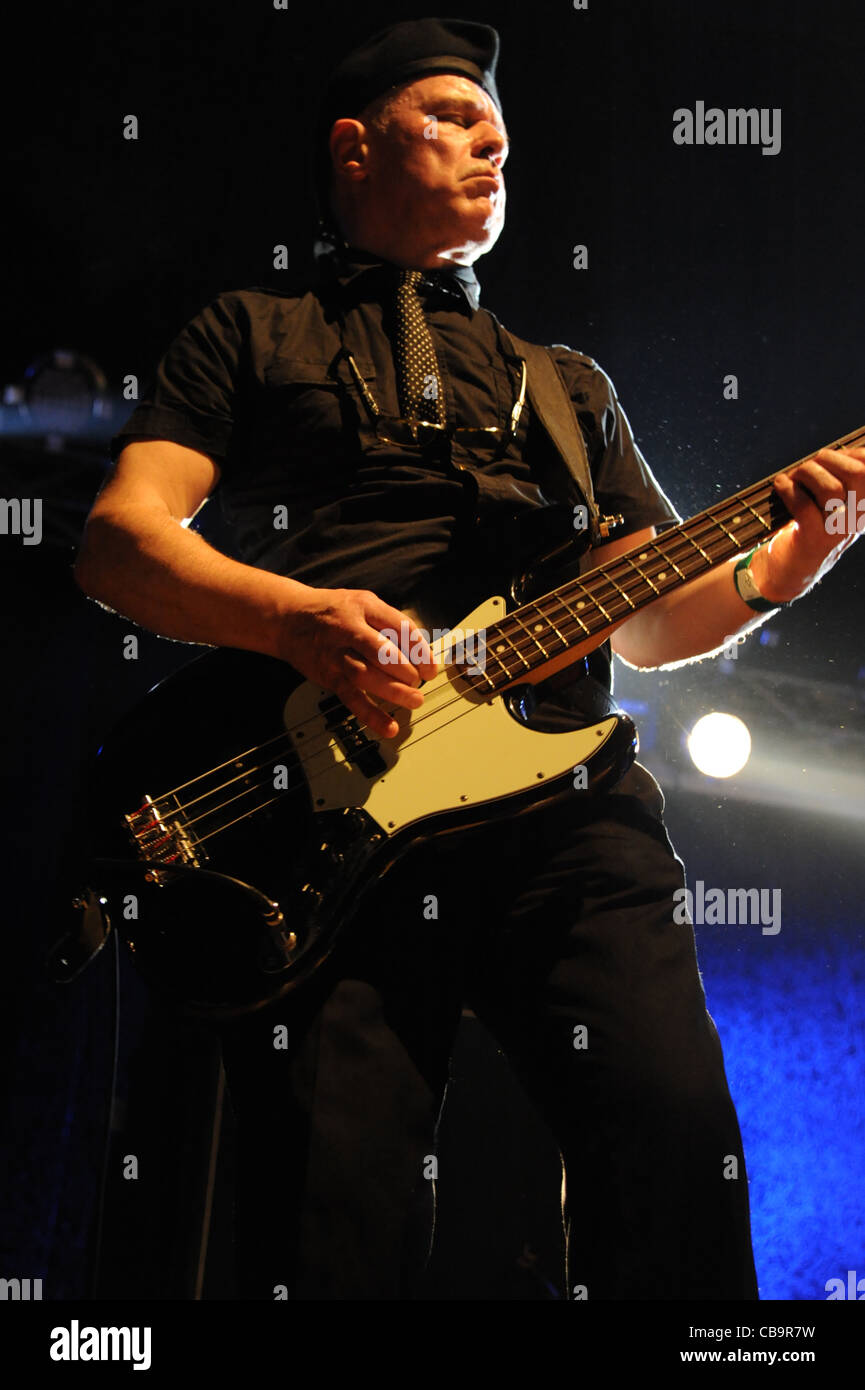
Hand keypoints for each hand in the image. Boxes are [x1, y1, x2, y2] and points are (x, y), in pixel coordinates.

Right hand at [274, 586, 439, 738]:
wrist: (288, 618)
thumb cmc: (333, 612)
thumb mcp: (363, 604)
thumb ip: (389, 624)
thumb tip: (421, 652)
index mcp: (365, 607)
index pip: (400, 627)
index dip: (420, 649)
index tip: (430, 667)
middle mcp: (349, 629)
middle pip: (382, 652)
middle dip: (406, 669)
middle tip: (420, 681)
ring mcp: (336, 654)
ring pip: (366, 675)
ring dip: (393, 691)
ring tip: (414, 700)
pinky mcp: (328, 676)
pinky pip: (351, 697)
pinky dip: (371, 714)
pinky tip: (389, 726)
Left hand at [752, 446, 864, 602]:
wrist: (790, 571)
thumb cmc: (811, 527)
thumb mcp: (835, 503)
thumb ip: (844, 479)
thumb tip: (847, 451)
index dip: (854, 454)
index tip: (832, 457)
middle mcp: (860, 520)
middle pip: (858, 474)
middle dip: (828, 460)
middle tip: (808, 466)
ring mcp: (839, 532)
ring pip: (831, 489)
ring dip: (806, 474)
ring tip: (793, 478)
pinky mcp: (815, 541)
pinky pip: (804, 506)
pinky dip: (789, 490)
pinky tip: (781, 485)